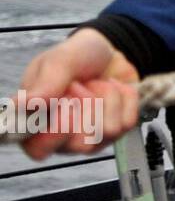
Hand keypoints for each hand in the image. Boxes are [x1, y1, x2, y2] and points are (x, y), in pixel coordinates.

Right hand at [18, 28, 139, 159]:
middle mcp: (63, 137)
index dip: (56, 134)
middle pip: (81, 145)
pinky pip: (128, 122)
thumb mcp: (58, 61)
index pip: (38, 150)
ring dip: (106, 97)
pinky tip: (113, 87)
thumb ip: (44, 84)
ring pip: (108, 131)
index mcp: (36, 122)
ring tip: (96, 83)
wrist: (108, 51)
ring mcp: (92, 137)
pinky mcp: (117, 131)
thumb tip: (20, 106)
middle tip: (78, 84)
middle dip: (86, 106)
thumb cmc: (76, 57)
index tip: (67, 107)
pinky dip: (124, 97)